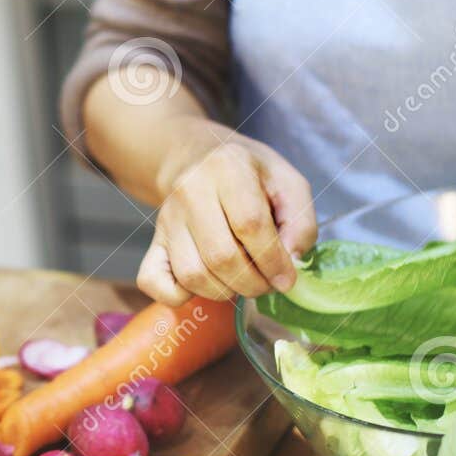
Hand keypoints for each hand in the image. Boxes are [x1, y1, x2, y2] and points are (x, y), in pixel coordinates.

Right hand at [139, 134, 317, 305]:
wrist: (197, 159)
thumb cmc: (249, 174)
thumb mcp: (287, 182)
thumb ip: (300, 222)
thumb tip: (291, 262)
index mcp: (227, 168)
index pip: (250, 224)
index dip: (273, 260)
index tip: (286, 278)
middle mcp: (190, 191)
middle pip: (221, 256)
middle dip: (253, 283)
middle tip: (267, 283)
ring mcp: (167, 219)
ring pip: (193, 274)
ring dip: (225, 291)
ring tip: (242, 281)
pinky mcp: (154, 241)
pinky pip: (154, 282)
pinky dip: (179, 296)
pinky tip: (205, 285)